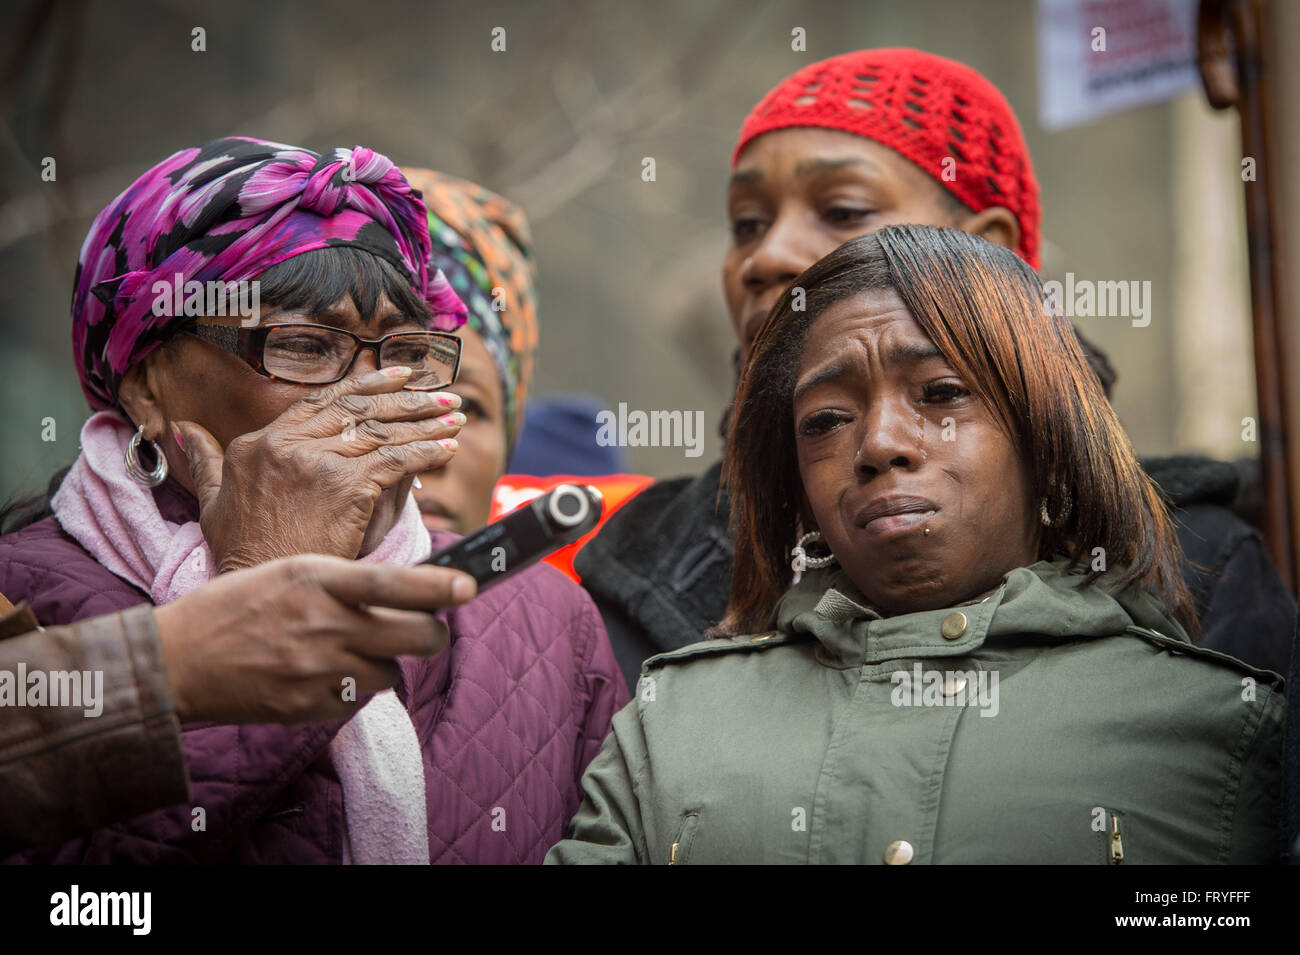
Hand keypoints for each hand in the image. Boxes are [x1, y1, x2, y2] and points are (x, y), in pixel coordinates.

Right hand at [153, 554, 476, 723]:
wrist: (178, 660)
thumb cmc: (237, 606)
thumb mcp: (290, 572)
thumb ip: (344, 581)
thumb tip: (407, 592)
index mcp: (318, 580)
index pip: (393, 583)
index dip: (438, 587)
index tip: (470, 586)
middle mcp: (323, 624)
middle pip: (416, 636)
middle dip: (433, 634)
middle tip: (429, 629)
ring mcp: (317, 670)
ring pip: (392, 674)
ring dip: (386, 665)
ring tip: (354, 653)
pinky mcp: (308, 708)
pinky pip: (360, 702)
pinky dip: (355, 692)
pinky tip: (326, 677)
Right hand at [172, 367, 464, 571]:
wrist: (256, 597)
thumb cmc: (241, 560)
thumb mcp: (211, 505)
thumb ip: (206, 462)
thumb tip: (183, 431)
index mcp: (259, 444)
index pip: (322, 401)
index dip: (365, 384)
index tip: (400, 375)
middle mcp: (286, 445)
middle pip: (358, 408)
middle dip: (407, 399)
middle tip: (443, 395)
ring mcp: (316, 463)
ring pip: (382, 430)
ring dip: (426, 422)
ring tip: (456, 418)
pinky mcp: (345, 486)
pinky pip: (396, 459)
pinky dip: (427, 452)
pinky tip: (448, 450)